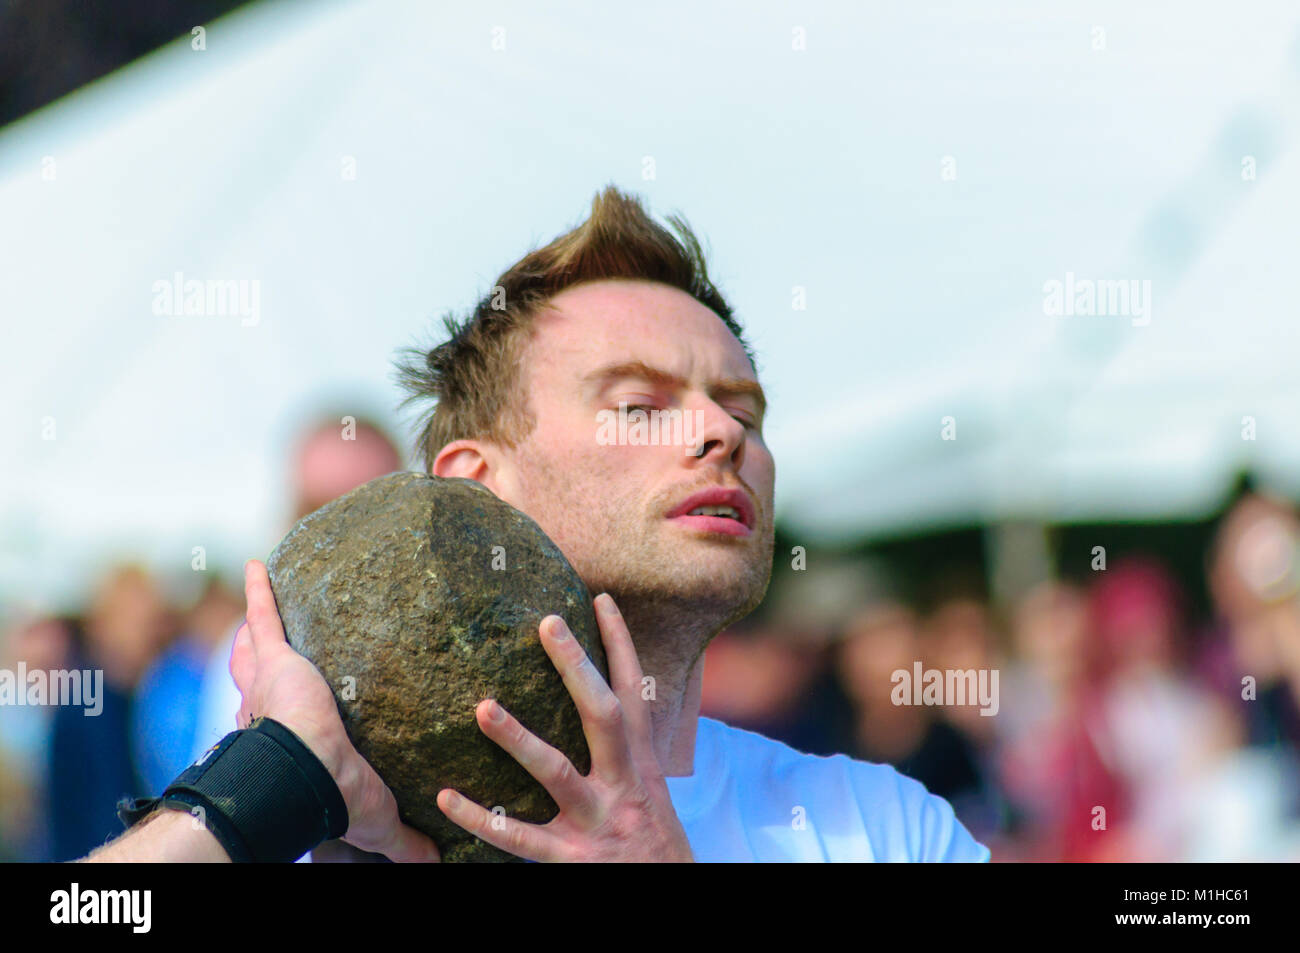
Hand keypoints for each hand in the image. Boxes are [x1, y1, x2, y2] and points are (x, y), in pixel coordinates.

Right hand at [231, 559, 440, 862]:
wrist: (311, 770)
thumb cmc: (338, 794)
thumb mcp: (377, 818)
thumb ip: (401, 839)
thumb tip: (432, 863)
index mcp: (298, 744)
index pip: (295, 727)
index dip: (294, 717)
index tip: (308, 709)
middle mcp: (277, 711)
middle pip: (271, 686)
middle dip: (270, 669)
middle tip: (278, 649)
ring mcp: (274, 682)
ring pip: (264, 648)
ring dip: (261, 625)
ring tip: (269, 592)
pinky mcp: (276, 659)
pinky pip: (264, 615)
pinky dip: (258, 589)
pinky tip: (256, 563)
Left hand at [435, 593, 693, 861]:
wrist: (668, 893)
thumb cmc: (651, 839)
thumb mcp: (647, 788)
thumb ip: (622, 751)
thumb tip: (594, 704)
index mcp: (642, 763)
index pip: (633, 692)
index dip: (620, 644)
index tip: (599, 598)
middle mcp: (623, 784)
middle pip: (603, 715)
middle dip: (578, 667)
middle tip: (548, 623)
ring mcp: (597, 820)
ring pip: (556, 772)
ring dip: (519, 738)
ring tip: (482, 707)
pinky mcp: (571, 858)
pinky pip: (519, 837)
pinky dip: (481, 818)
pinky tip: (446, 797)